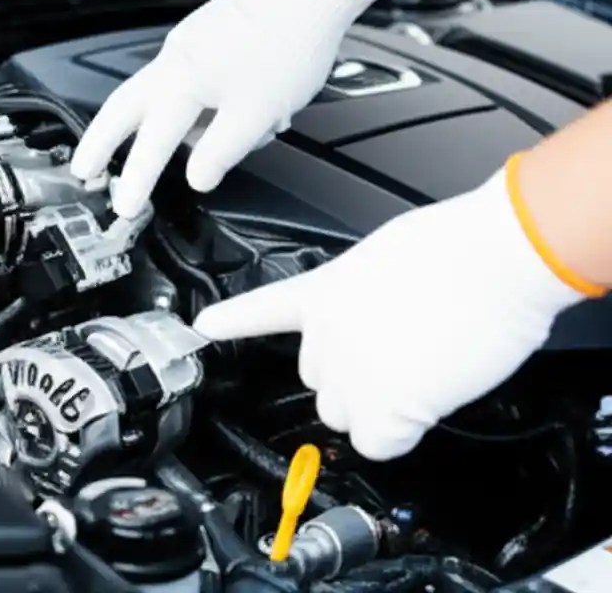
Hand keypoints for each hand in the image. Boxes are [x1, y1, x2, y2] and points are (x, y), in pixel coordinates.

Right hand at [69, 0, 382, 218]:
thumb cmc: (289, 43)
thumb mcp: (256, 115)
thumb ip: (221, 151)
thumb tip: (197, 178)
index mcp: (182, 82)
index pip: (152, 142)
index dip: (137, 179)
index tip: (124, 204)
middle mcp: (175, 60)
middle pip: (123, 107)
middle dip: (100, 141)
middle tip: (83, 168)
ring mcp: (188, 45)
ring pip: (159, 93)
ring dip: (157, 123)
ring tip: (182, 144)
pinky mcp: (207, 37)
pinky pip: (188, 79)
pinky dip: (196, 103)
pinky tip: (229, 111)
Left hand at [191, 163, 582, 459]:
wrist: (491, 260)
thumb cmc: (460, 249)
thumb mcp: (389, 260)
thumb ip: (368, 299)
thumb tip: (387, 323)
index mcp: (325, 291)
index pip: (265, 308)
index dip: (233, 320)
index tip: (202, 327)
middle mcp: (324, 336)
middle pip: (319, 379)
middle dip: (354, 378)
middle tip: (402, 356)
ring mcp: (348, 375)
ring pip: (345, 416)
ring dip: (375, 408)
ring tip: (420, 374)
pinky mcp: (383, 409)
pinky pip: (379, 445)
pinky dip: (400, 434)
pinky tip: (423, 406)